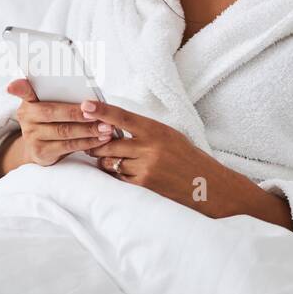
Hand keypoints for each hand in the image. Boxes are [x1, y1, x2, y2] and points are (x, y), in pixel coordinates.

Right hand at [3, 79, 114, 169]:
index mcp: (29, 100)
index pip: (23, 90)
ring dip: (88, 130)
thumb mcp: (52, 105)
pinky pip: (68, 146)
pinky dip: (87, 143)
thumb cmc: (54, 120)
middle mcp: (26, 117)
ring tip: (106, 128)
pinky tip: (100, 139)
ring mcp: (31, 136)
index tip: (12, 86)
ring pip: (64, 131)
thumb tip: (88, 96)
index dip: (18, 87)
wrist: (41, 147)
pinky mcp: (40, 152)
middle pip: (53, 113)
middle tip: (99, 113)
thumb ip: (62, 96)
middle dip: (78, 113)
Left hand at [82, 99, 292, 229]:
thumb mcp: (169, 135)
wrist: (208, 186)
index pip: (123, 117)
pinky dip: (117, 176)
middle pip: (108, 143)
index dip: (101, 110)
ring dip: (106, 161)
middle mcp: (150, 149)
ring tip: (113, 159)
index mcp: (157, 131)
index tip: (84, 105)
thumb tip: (111, 126)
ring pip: (109, 163)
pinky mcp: (143, 187)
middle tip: (91, 142)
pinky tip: (127, 174)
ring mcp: (145, 169)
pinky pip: (118, 179)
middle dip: (96, 143)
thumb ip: (142, 131)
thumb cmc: (186, 157)